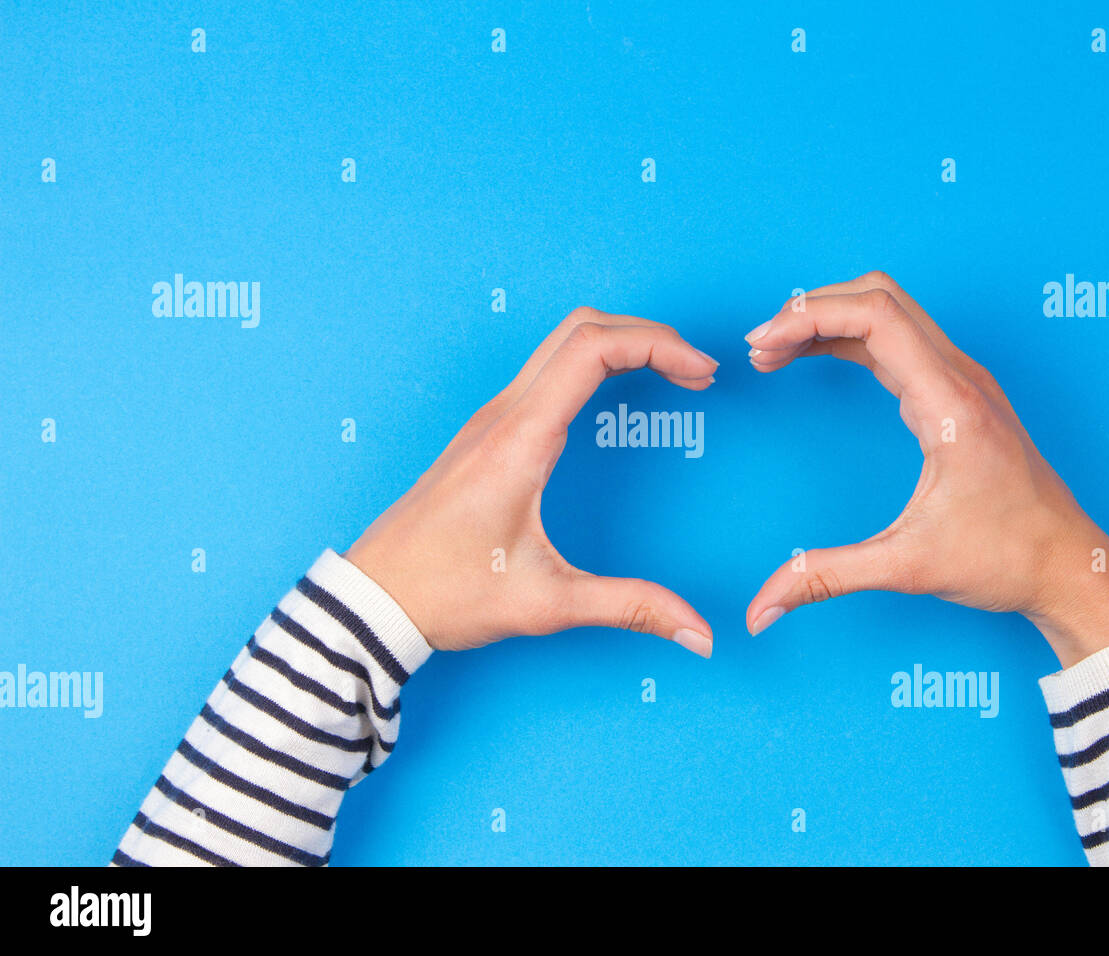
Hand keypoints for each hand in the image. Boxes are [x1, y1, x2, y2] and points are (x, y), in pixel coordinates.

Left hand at [346, 308, 718, 656]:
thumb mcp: (547, 603)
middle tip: (697, 369)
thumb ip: (630, 607)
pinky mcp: (486, 432)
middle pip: (581, 328)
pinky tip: (616, 396)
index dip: (658, 346)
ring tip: (670, 374)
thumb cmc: (447, 594)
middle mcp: (503, 415)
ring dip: (620, 343)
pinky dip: (593, 363)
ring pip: (561, 342)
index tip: (702, 373)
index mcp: (519, 440)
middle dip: (648, 335)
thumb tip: (699, 633)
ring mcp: (490, 418)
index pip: (594, 349)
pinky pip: (545, 369)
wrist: (374, 598)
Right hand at [743, 272, 1108, 666]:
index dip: (807, 316)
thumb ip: (826, 576)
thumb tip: (760, 608)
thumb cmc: (1008, 559)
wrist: (1073, 567)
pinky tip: (819, 359)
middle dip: (811, 308)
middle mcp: (961, 377)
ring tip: (776, 352)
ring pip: (891, 310)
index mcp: (950, 403)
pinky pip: (901, 339)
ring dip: (831, 318)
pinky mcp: (962, 394)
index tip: (760, 345)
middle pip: (878, 295)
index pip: (874, 315)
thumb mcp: (907, 567)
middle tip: (760, 347)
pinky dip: (852, 338)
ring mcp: (965, 380)